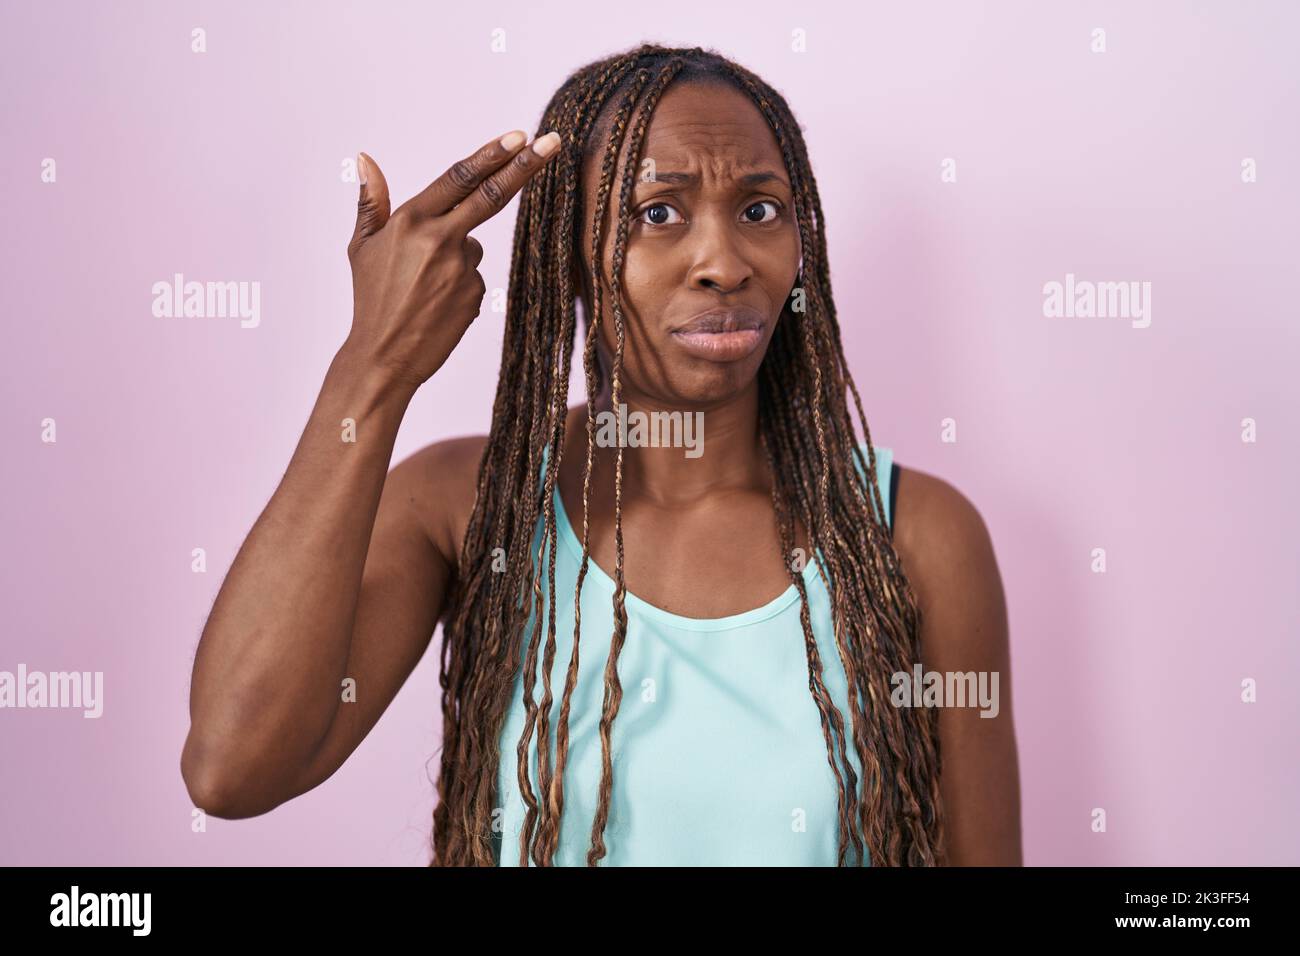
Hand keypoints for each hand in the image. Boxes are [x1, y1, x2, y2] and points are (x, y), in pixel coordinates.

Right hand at [343, 129, 560, 389]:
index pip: (460, 177)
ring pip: (474, 244)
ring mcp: (462, 268)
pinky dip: (460, 284)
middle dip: (525, 165)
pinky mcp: (476, 294)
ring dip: (456, 255)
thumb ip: (371, 202)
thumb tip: (364, 159)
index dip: (492, 155)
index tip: (519, 136)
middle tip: (553, 142)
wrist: (384, 356)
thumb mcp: (362, 246)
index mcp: (411, 220)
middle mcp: (440, 239)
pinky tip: (437, 304)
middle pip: (492, 195)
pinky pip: (475, 277)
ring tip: (423, 287)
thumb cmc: (371, 299)